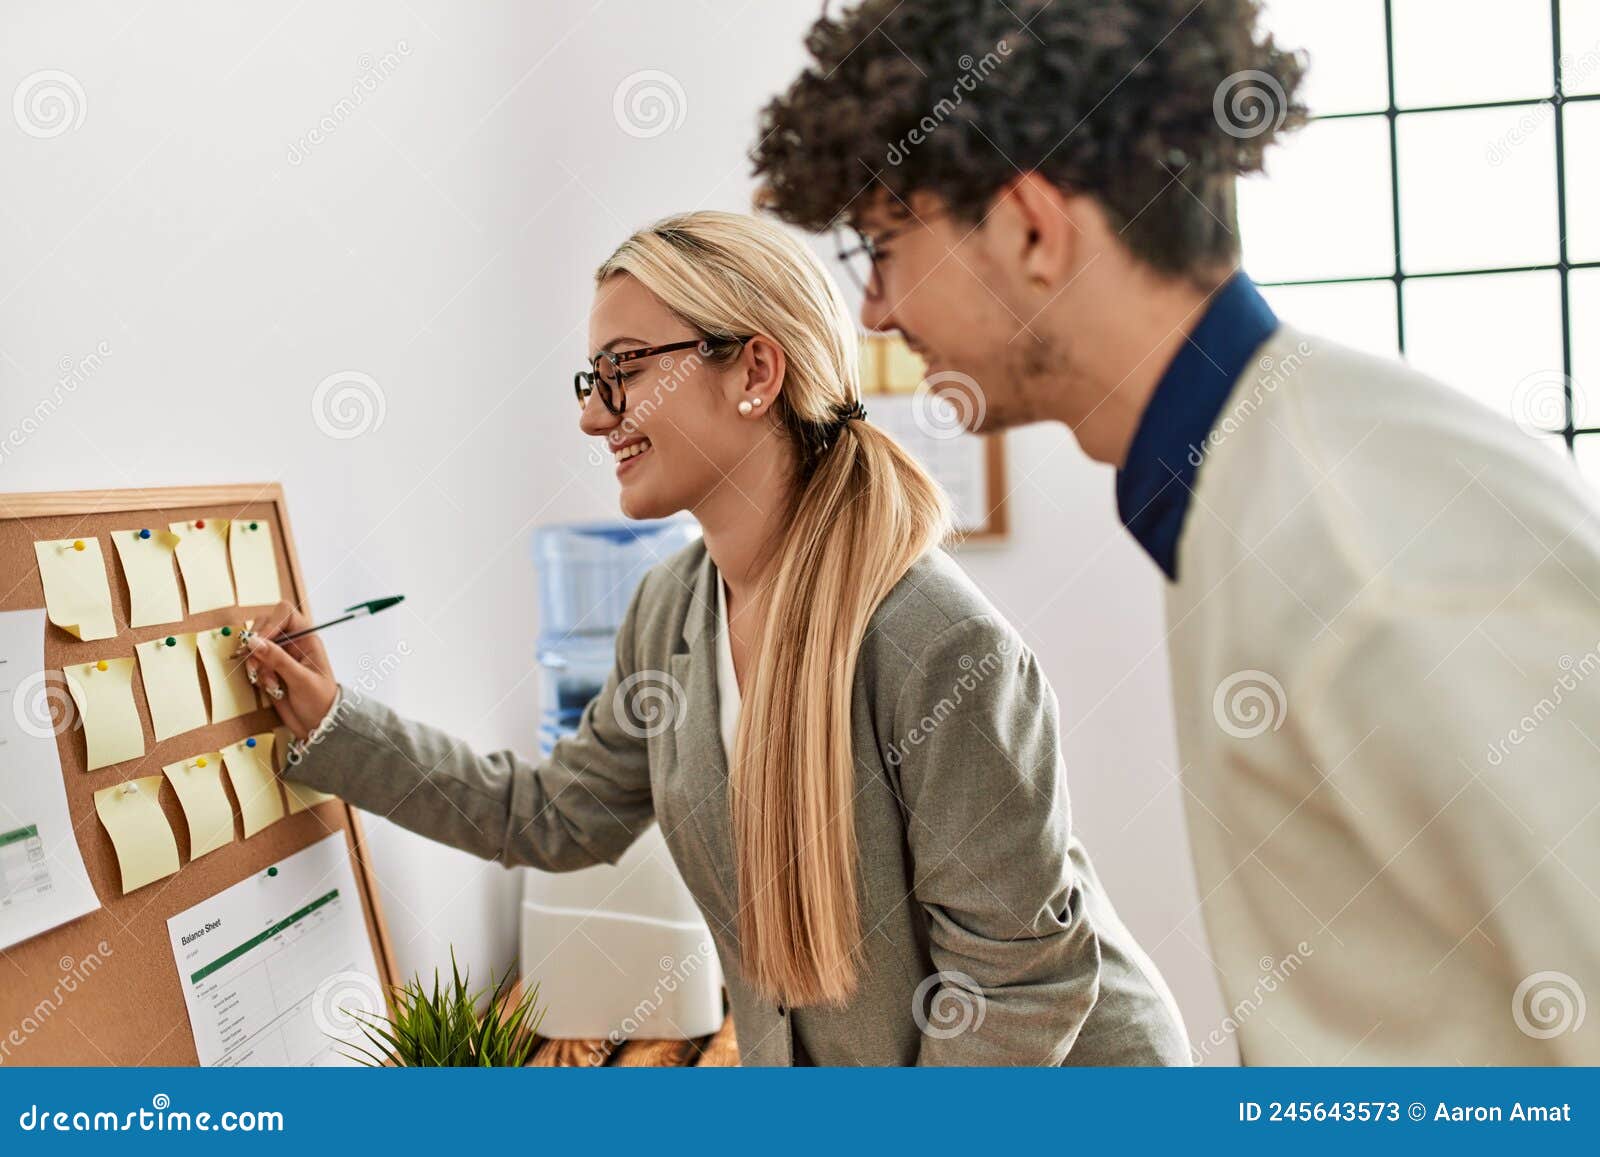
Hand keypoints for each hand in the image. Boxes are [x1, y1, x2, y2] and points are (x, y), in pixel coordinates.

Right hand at [241, 602, 337, 740]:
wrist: (319, 725)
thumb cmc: (320, 701)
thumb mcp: (301, 680)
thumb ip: (278, 659)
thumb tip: (253, 641)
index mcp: (307, 637)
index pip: (284, 613)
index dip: (270, 622)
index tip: (259, 641)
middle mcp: (292, 642)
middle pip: (264, 626)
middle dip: (257, 647)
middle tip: (257, 667)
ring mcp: (279, 655)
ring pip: (255, 646)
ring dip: (256, 663)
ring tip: (271, 683)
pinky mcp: (269, 669)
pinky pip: (253, 663)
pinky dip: (256, 674)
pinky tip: (270, 687)